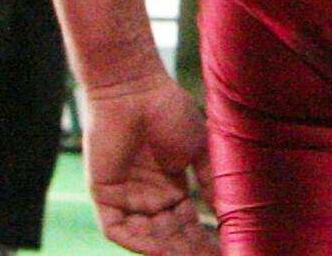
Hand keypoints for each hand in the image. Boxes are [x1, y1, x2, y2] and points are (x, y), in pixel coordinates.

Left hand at [82, 75, 217, 253]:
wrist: (135, 91)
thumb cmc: (170, 111)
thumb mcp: (198, 150)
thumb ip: (209, 181)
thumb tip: (228, 209)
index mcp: (171, 188)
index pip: (187, 224)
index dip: (203, 239)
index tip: (226, 249)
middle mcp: (148, 198)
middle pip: (168, 235)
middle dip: (188, 249)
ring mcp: (126, 198)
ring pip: (146, 237)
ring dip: (167, 250)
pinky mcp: (103, 196)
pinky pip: (118, 230)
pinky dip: (138, 242)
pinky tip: (161, 250)